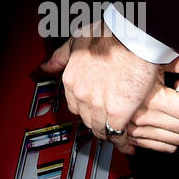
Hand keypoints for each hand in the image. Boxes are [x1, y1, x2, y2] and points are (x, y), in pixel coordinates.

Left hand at [40, 24, 178, 153]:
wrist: (133, 36)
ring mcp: (98, 104)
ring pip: (100, 128)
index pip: (74, 105)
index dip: (86, 108)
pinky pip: (116, 133)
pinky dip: (122, 140)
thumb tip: (46, 66)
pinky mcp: (117, 111)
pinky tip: (127, 144)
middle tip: (108, 122)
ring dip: (108, 132)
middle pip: (86, 118)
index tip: (93, 110)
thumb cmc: (111, 34)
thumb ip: (61, 56)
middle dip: (96, 120)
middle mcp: (81, 93)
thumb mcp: (77, 40)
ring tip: (118, 134)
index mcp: (71, 78)